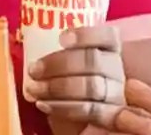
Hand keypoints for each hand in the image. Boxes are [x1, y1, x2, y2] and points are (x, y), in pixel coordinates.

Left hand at [26, 26, 150, 134]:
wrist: (85, 116)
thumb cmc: (73, 82)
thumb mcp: (72, 65)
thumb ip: (63, 57)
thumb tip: (35, 59)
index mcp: (110, 49)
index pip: (107, 36)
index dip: (86, 35)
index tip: (61, 39)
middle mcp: (117, 69)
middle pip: (94, 61)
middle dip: (60, 64)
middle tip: (34, 70)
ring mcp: (117, 93)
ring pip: (92, 86)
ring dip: (58, 87)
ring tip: (34, 89)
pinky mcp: (111, 115)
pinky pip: (89, 110)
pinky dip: (62, 107)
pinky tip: (43, 104)